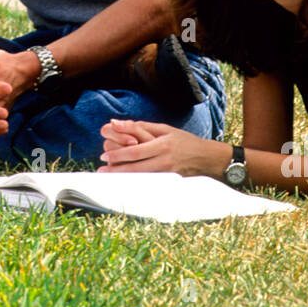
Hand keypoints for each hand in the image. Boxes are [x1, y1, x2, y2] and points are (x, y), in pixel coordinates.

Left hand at [98, 118, 217, 176]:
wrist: (206, 158)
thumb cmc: (184, 140)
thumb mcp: (165, 129)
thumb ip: (141, 126)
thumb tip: (118, 123)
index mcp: (163, 144)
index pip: (136, 151)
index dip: (119, 155)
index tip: (104, 156)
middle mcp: (165, 160)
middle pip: (136, 167)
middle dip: (116, 169)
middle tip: (101, 169)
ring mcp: (167, 173)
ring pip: (140, 178)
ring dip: (122, 178)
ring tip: (108, 176)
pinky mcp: (169, 182)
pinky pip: (148, 183)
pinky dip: (134, 183)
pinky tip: (124, 183)